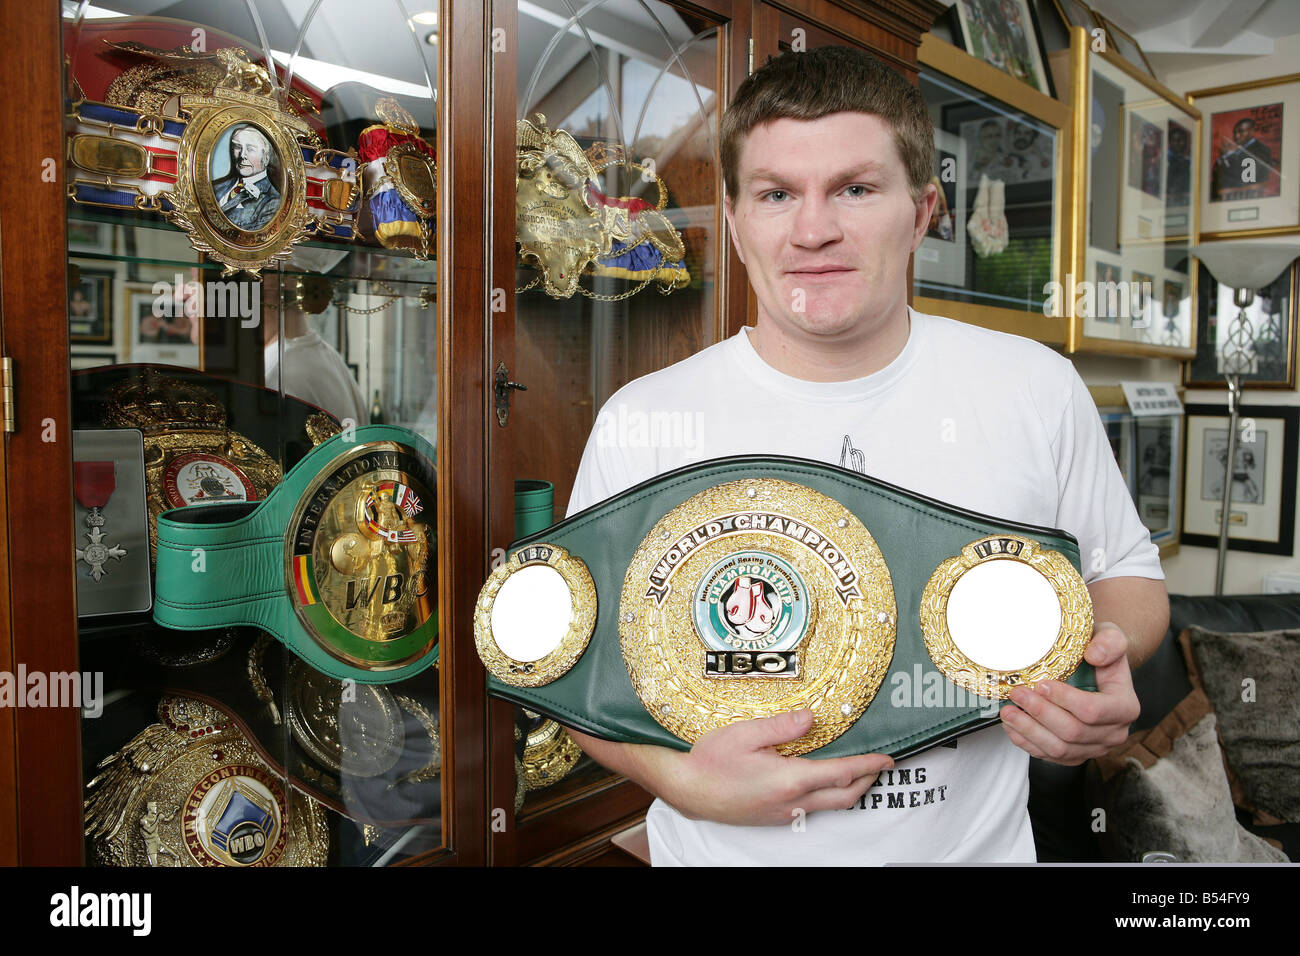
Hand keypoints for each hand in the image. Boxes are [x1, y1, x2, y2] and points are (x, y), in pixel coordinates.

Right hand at [665, 709, 892, 825]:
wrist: (687, 789)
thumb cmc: (710, 761)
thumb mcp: (745, 734)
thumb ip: (782, 726)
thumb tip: (812, 717)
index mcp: (790, 780)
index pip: (842, 772)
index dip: (868, 765)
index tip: (887, 758)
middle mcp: (792, 802)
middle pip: (844, 796)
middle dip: (867, 781)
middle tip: (881, 766)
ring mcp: (783, 813)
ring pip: (828, 805)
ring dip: (848, 789)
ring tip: (857, 771)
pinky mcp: (774, 816)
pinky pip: (810, 808)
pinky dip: (826, 794)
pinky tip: (820, 779)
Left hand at [1000, 622, 1140, 765]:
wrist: (1097, 667)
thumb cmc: (1101, 651)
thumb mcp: (1111, 636)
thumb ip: (1110, 642)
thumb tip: (1095, 655)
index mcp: (1125, 707)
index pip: (1092, 711)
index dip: (1064, 700)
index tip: (1040, 684)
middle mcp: (1114, 733)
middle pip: (1072, 732)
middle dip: (1039, 713)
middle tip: (1017, 694)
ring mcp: (1095, 747)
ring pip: (1059, 749)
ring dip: (1029, 731)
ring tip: (1008, 712)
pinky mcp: (1076, 755)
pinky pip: (1050, 756)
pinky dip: (1027, 742)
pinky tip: (1012, 726)